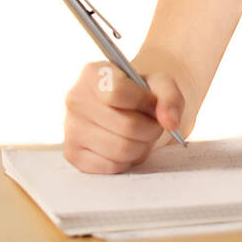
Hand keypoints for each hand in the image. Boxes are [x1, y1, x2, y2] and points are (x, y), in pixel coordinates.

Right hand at [63, 62, 185, 173]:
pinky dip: (126, 161)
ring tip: (140, 135)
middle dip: (150, 129)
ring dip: (141, 146)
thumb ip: (170, 97)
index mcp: (93, 73)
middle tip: (151, 123)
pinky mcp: (72, 154)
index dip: (144, 101)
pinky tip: (124, 146)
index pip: (117, 93)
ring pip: (121, 150)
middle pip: (126, 126)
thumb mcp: (161, 85)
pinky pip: (110, 167)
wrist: (127, 109)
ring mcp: (70, 128)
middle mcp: (75, 99)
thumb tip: (169, 122)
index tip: (150, 101)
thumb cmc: (142, 94)